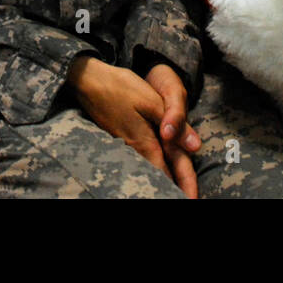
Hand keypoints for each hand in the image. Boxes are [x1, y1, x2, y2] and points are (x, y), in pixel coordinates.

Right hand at [68, 57, 196, 197]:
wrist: (88, 81)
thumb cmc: (121, 88)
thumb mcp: (152, 102)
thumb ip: (174, 124)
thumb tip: (195, 146)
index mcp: (145, 142)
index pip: (166, 174)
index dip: (180, 188)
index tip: (190, 201)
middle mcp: (133, 148)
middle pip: (155, 175)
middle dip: (169, 189)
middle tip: (186, 198)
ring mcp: (123, 144)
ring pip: (145, 168)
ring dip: (159, 179)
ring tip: (170, 189)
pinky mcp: (117, 137)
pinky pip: (136, 159)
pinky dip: (147, 167)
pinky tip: (151, 168)